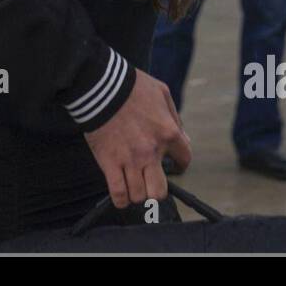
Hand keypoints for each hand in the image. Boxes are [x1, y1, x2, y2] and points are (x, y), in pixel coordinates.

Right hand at [84, 68, 190, 208]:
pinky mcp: (108, 163)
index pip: (184, 160)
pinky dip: (121, 199)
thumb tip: (184, 140)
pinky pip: (118, 193)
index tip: (173, 165)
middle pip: (160, 191)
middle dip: (156, 190)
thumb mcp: (162, 93)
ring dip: (137, 193)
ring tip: (134, 184)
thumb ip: (175, 118)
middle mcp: (151, 151)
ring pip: (139, 196)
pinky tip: (121, 195)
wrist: (100, 86)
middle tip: (150, 180)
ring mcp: (129, 160)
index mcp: (167, 133)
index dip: (180, 165)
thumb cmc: (132, 86)